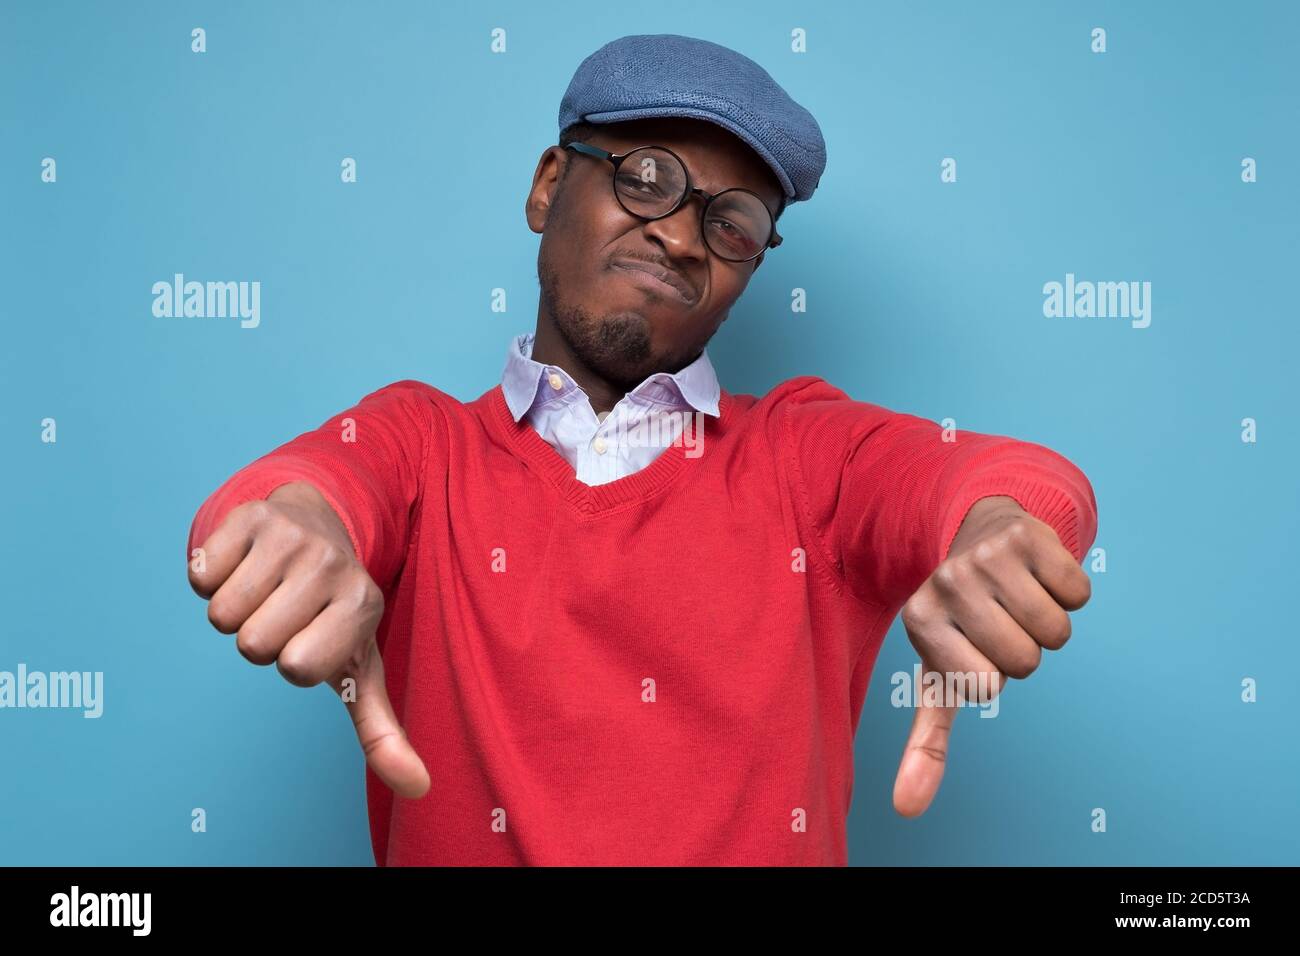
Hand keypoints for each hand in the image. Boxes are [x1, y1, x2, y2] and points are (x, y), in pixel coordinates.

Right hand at [187, 480, 429, 798]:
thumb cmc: (334, 611)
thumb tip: (418, 789)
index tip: (310, 641)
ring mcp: (292, 536)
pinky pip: (199, 573)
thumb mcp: (360, 665)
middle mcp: (332, 565)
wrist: (319, 524)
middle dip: (260, 638)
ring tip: (266, 588)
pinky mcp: (250, 514)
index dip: (292, 664)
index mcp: (362, 606)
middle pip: (254, 644)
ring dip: (233, 610)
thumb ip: (383, 731)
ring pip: (221, 614)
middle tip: (284, 611)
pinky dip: (210, 576)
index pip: (297, 668)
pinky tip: (244, 562)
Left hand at [892, 495, 1090, 816]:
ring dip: (1050, 623)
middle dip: (1026, 650)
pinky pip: (1079, 593)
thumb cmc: (962, 622)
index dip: (995, 674)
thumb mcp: (939, 676)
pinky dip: (1070, 591)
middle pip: (1026, 661)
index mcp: (921, 621)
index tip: (976, 647)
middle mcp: (946, 584)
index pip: (988, 686)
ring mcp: (984, 556)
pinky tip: (1039, 573)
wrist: (975, 534)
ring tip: (1019, 598)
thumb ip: (926, 744)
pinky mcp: (1026, 534)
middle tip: (1001, 620)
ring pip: (1057, 632)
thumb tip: (906, 811)